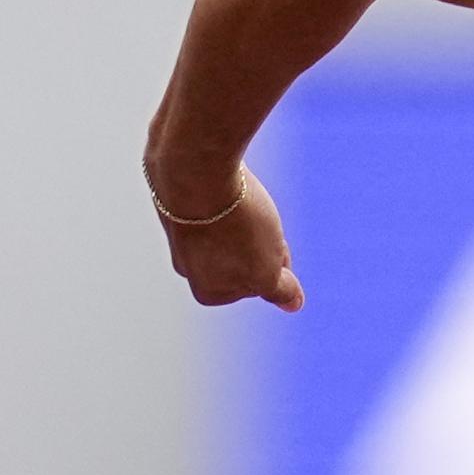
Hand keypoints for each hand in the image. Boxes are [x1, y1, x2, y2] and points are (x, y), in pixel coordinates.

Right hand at [152, 162, 303, 310]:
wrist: (195, 169)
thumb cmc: (234, 227)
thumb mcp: (267, 270)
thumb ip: (279, 291)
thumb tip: (293, 305)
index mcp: (209, 292)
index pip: (261, 282)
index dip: (275, 262)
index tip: (266, 247)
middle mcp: (188, 266)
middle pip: (245, 256)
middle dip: (260, 241)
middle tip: (254, 222)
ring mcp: (181, 233)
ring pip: (234, 228)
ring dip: (248, 216)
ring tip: (241, 201)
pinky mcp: (180, 202)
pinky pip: (217, 201)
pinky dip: (229, 193)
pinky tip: (225, 183)